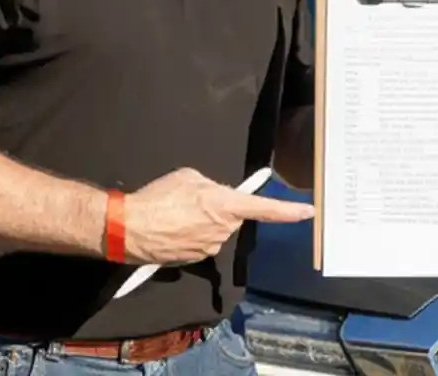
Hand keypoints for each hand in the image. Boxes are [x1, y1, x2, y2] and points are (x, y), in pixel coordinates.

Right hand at [122, 167, 313, 264]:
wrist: (129, 227)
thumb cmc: (158, 197)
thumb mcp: (189, 177)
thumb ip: (211, 186)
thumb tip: (214, 196)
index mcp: (226, 206)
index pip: (265, 209)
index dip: (288, 210)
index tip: (308, 212)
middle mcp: (223, 230)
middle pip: (233, 218)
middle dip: (220, 209)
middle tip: (194, 201)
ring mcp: (210, 247)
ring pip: (216, 231)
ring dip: (203, 223)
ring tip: (176, 215)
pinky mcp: (195, 260)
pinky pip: (201, 243)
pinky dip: (191, 236)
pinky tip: (172, 228)